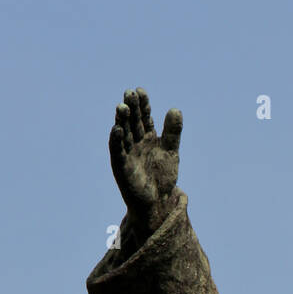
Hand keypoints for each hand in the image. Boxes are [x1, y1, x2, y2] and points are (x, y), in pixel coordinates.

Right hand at [109, 88, 182, 233]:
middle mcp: (135, 142)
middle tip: (129, 93)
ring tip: (122, 106)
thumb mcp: (171, 152)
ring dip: (122, 120)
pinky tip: (117, 128)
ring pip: (123, 134)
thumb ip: (172, 132)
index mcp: (147, 137)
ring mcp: (127, 153)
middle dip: (131, 108)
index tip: (141, 91)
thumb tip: (175, 109)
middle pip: (132, 122)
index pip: (144, 117)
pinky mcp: (121, 166)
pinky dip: (116, 140)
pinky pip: (117, 151)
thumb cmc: (162, 177)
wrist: (158, 202)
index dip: (143, 105)